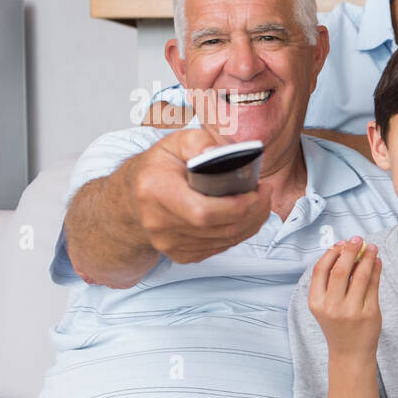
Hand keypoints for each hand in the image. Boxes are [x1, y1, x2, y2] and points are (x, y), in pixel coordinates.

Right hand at [128, 128, 271, 262]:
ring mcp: (168, 244)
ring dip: (251, 223)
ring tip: (259, 202)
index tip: (256, 190)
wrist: (132, 198)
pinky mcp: (180, 256)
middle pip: (221, 228)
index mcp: (155, 191)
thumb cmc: (159, 168)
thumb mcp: (175, 143)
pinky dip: (239, 233)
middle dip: (253, 212)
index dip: (238, 206)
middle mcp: (159, 223)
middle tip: (265, 193)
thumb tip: (220, 153)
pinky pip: (221, 248)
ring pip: (226, 240)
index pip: (204, 212)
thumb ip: (199, 142)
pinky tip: (244, 217)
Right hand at [307, 238, 381, 359]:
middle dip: (350, 250)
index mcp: (316, 302)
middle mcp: (332, 306)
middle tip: (358, 239)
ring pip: (361, 275)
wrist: (350, 353)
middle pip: (341, 269)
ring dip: (367, 257)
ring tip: (372, 247)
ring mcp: (351, 310)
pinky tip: (377, 261)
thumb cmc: (338, 325)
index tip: (341, 243)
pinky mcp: (370, 313)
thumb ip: (331, 282)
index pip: (321, 270)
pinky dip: (376, 269)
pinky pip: (374, 285)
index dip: (331, 253)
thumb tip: (343, 250)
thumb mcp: (326, 306)